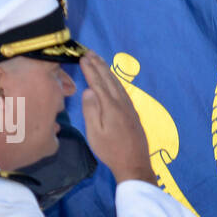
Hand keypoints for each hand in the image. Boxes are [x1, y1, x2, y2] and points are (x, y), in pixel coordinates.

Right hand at [79, 50, 155, 184]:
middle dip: (99, 65)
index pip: (98, 83)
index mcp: (111, 107)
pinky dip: (116, 81)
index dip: (89, 69)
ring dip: (107, 71)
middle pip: (109, 79)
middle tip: (89, 52)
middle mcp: (122, 104)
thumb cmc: (111, 151)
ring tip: (99, 61)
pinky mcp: (133, 114)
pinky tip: (113, 81)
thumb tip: (89, 90)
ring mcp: (130, 108)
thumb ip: (91, 110)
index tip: (81, 57)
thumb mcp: (95, 133)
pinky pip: (123, 91)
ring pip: (117, 84)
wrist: (135, 164)